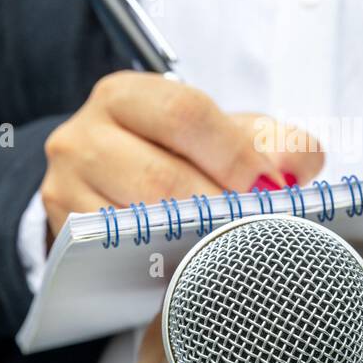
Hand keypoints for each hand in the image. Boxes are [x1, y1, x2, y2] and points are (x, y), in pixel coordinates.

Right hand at [40, 71, 322, 239]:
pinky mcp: (65, 234)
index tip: (269, 187)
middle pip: (159, 176)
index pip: (185, 115)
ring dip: (192, 242)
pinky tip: (190, 266)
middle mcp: (84, 134)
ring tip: (228, 248)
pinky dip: (159, 263)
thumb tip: (297, 166)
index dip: (234, 154)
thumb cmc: (180, 156)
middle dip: (218, 208)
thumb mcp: (227, 136)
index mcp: (127, 96)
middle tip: (255, 228)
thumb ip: (274, 140)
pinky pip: (116, 256)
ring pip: (136, 223)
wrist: (114, 189)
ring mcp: (66, 187)